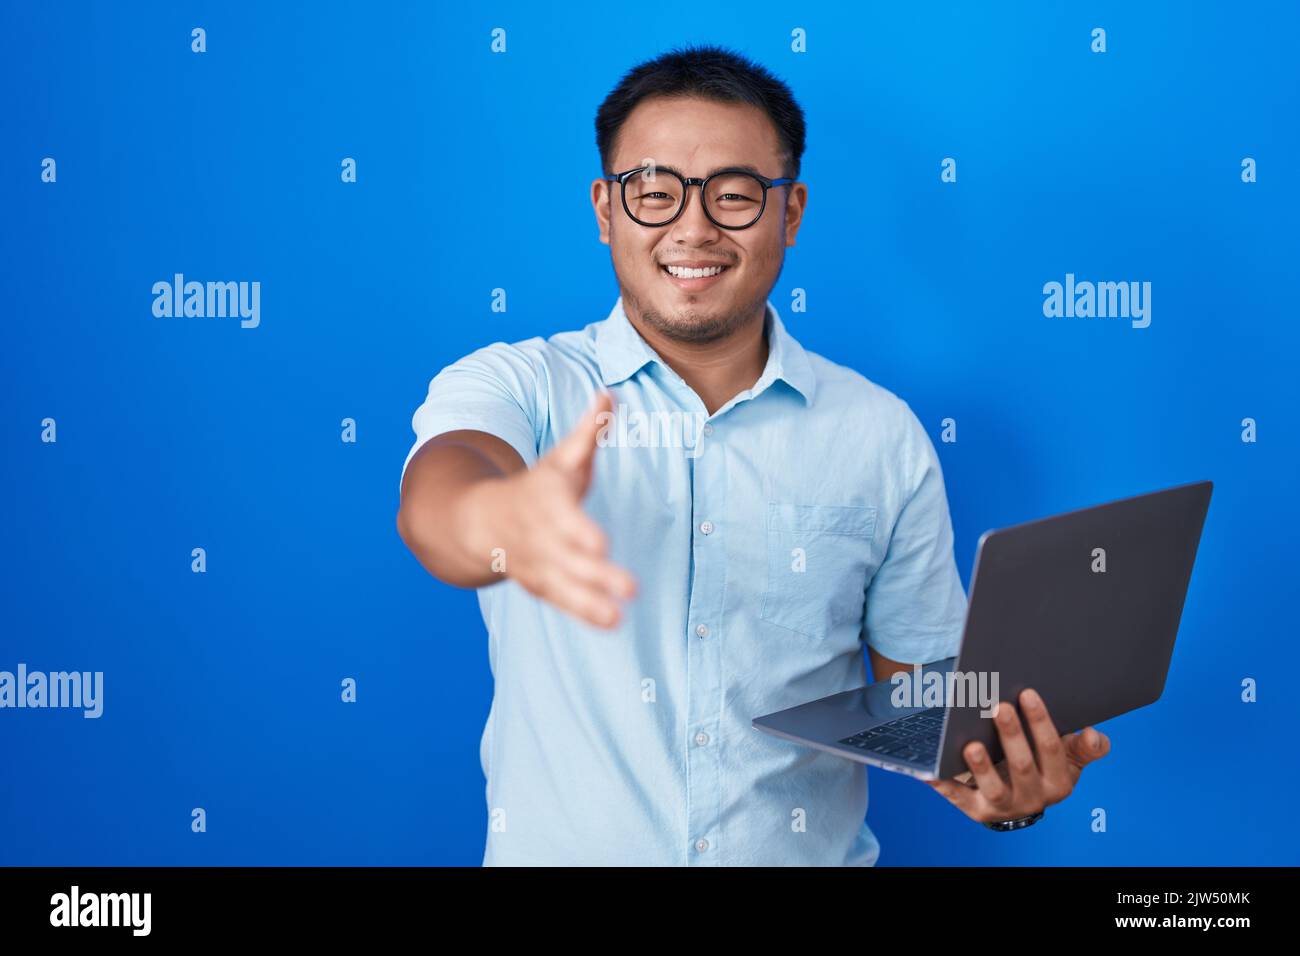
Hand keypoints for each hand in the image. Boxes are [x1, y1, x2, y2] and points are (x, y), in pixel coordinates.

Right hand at [468, 390, 636, 628]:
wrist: (481, 519)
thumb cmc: (536, 484)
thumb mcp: (560, 457)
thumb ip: (588, 432)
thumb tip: (609, 394)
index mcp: (545, 501)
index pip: (562, 518)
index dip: (579, 532)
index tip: (602, 544)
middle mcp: (539, 536)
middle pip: (568, 557)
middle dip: (596, 574)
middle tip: (631, 587)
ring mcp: (538, 563)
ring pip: (564, 584)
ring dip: (590, 601)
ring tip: (619, 615)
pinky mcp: (541, 583)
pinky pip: (562, 600)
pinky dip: (583, 612)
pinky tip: (612, 621)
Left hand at [925, 688, 1110, 823]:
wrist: (1020, 801)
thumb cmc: (1043, 766)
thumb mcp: (1069, 759)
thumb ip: (1084, 747)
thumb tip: (1096, 735)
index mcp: (1059, 782)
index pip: (1052, 749)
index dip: (1040, 722)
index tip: (1027, 692)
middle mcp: (1033, 798)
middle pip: (1022, 766)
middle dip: (1012, 736)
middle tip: (999, 706)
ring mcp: (1003, 806)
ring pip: (993, 788)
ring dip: (982, 768)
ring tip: (971, 745)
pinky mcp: (975, 809)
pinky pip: (957, 796)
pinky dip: (943, 784)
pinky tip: (929, 771)